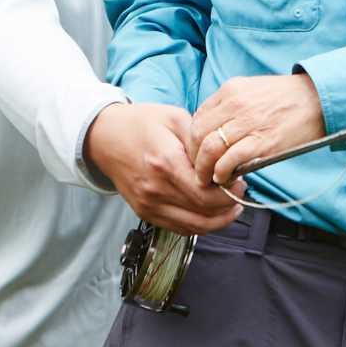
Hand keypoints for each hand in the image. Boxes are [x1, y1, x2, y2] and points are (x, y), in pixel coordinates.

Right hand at [85, 102, 238, 234]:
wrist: (104, 137)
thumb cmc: (141, 124)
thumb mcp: (175, 118)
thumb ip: (201, 140)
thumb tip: (224, 159)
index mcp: (166, 162)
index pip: (207, 194)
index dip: (230, 193)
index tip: (241, 182)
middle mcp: (156, 188)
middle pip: (204, 212)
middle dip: (229, 205)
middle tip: (239, 192)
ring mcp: (148, 204)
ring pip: (194, 227)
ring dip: (218, 220)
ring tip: (231, 206)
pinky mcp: (144, 213)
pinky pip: (179, 228)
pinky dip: (200, 225)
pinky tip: (211, 213)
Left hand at [190, 73, 327, 186]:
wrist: (319, 99)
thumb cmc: (287, 97)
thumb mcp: (252, 90)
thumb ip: (230, 106)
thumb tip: (213, 131)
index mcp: (230, 90)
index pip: (197, 118)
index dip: (192, 140)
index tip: (197, 153)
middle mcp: (235, 104)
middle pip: (197, 134)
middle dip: (193, 156)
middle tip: (198, 170)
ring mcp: (248, 123)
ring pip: (210, 148)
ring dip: (204, 168)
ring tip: (208, 178)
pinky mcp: (263, 142)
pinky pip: (230, 160)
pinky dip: (222, 172)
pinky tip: (224, 177)